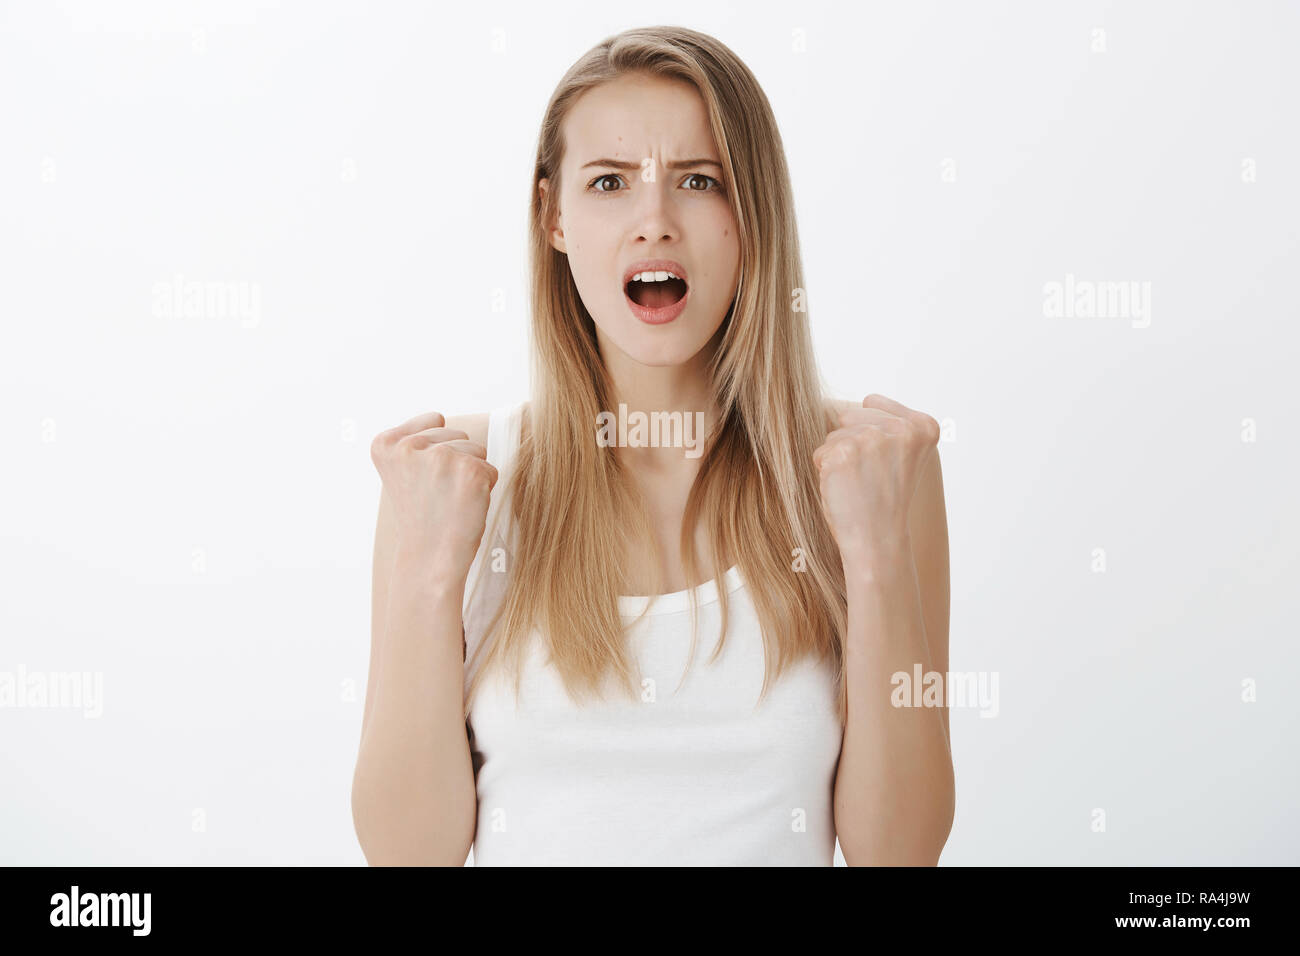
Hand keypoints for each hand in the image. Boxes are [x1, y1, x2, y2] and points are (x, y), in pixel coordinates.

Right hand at [369, 411, 498, 577]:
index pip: (435, 421)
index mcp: (385, 443)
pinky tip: (464, 505)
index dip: (435, 452)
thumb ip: (414, 441)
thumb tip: (439, 416)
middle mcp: (409, 446)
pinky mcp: (470, 472)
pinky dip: (484, 488)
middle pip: (458, 434)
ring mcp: (440, 458)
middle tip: (438, 495)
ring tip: (450, 500)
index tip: (422, 481)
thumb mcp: (402, 470)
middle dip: (455, 462)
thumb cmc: (421, 514)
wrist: (429, 557)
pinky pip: (490, 469)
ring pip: (476, 450)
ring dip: (470, 473)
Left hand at [812, 394, 939, 564]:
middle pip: (849, 417)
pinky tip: (845, 490)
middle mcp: (902, 429)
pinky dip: (825, 471)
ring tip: (859, 485)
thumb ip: (888, 425)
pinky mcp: (843, 453)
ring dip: (838, 459)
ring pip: (833, 435)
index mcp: (924, 426)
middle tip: (869, 477)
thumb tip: (846, 403)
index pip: (871, 403)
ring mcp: (872, 439)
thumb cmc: (885, 500)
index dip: (867, 434)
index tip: (882, 464)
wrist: (878, 540)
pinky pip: (820, 452)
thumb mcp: (902, 454)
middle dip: (851, 444)